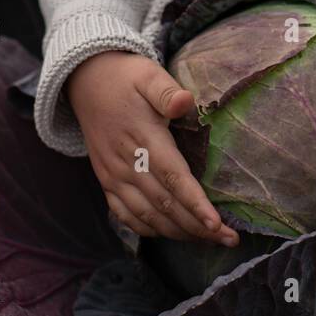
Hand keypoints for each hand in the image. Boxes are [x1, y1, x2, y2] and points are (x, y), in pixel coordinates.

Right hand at [66, 50, 239, 246]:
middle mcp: (126, 163)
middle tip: (230, 240)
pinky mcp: (106, 181)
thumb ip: (166, 91)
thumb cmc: (126, 78)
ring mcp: (114, 176)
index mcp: (143, 138)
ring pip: (148, 216)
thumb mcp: (148, 74)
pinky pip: (126, 215)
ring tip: (209, 240)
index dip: (195, 204)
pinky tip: (171, 234)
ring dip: (179, 232)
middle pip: (166, 204)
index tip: (217, 225)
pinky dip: (149, 229)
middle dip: (198, 227)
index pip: (173, 177)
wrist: (86, 82)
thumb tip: (185, 101)